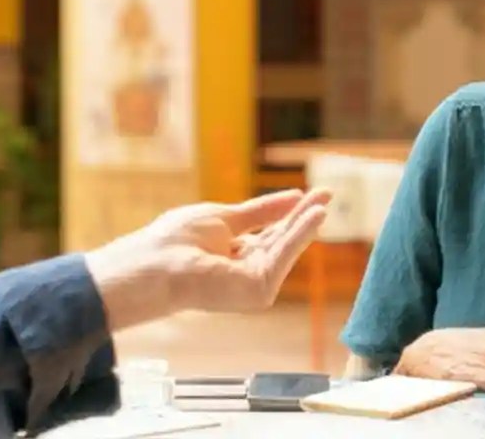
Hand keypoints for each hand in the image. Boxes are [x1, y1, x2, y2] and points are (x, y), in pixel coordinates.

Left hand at [85, 189, 329, 329]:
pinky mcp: (258, 291)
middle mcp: (244, 271)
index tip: (314, 193)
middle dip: (304, 216)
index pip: (269, 232)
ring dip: (305, 224)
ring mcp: (252, 284)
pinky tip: (315, 215)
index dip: (290, 212)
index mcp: (233, 254)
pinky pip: (283, 257)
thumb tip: (294, 196)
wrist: (156, 264)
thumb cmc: (177, 240)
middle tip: (328, 194)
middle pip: (281, 240)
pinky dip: (300, 235)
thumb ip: (261, 211)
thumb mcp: (226, 217)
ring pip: (285, 248)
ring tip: (324, 202)